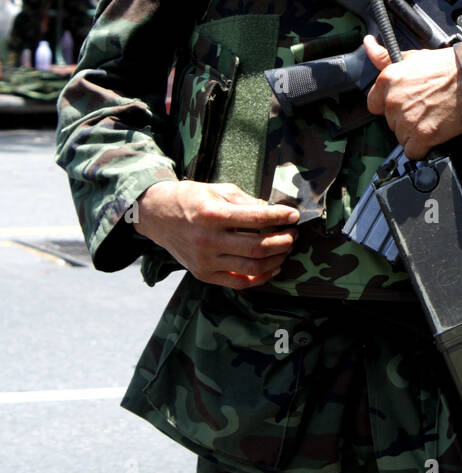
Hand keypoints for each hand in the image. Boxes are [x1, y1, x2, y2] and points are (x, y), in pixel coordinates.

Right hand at [136, 180, 298, 288]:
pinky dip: (261, 277)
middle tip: (293, 234)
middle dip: (283, 241)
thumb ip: (245, 201)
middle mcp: (208, 240)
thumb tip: (273, 210)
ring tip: (286, 248)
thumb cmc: (190, 199)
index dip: (280, 217)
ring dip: (276, 258)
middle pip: (257, 247)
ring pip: (252, 267)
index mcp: (212, 214)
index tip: (293, 215)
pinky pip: (239, 282)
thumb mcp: (217, 189)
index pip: (256, 219)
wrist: (158, 216)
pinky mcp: (204, 274)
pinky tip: (273, 267)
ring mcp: (205, 261)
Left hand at [364, 34, 461, 159]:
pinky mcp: (422, 136)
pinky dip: (423, 148)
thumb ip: (384, 56)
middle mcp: (393, 100)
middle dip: (405, 119)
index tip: (402, 104)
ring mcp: (407, 120)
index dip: (388, 106)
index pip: (374, 104)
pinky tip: (433, 134)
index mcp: (388, 80)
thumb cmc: (447, 67)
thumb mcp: (413, 56)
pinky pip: (413, 152)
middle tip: (424, 108)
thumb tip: (368, 44)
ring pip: (401, 137)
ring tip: (431, 118)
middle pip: (390, 122)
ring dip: (414, 133)